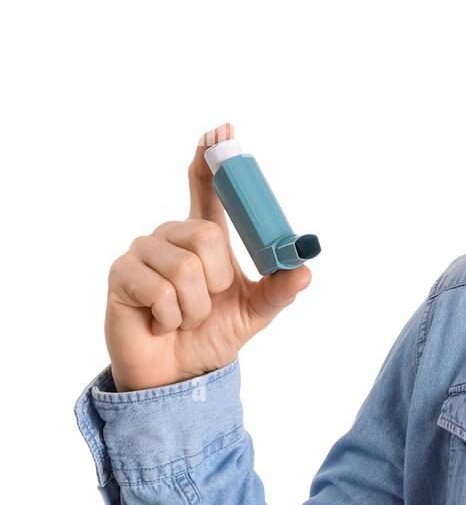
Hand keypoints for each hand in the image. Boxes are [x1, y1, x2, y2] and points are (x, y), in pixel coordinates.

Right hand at [104, 123, 311, 391]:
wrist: (179, 373)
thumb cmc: (213, 334)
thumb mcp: (255, 312)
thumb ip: (279, 289)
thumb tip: (306, 269)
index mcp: (203, 236)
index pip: (207, 188)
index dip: (213, 160)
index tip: (222, 131)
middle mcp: (171, 236)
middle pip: (206, 235)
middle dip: (218, 279)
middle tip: (209, 301)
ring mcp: (142, 252)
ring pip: (185, 268)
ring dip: (196, 306)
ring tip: (184, 317)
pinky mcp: (120, 275)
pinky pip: (161, 291)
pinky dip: (172, 317)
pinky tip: (161, 322)